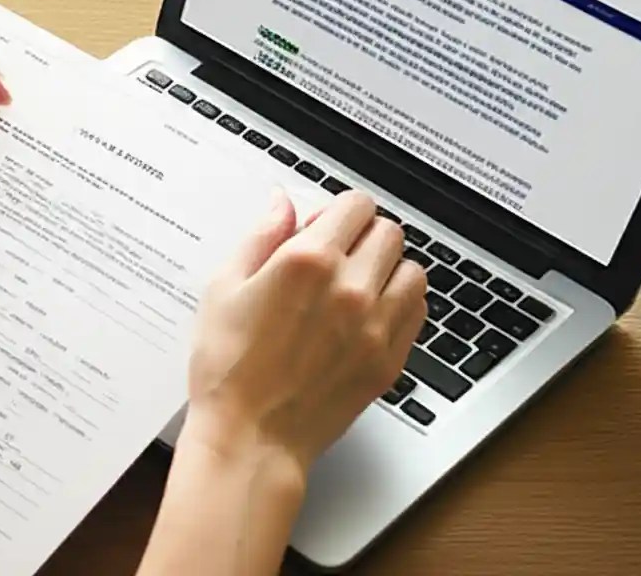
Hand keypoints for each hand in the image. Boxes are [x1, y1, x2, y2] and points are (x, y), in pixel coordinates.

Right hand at [182, 189, 427, 482]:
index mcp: (307, 262)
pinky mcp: (389, 360)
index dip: (339, 212)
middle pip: (388, 232)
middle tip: (337, 258)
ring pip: (411, 269)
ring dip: (387, 269)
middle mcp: (350, 288)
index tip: (324, 229)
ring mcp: (376, 326)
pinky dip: (399, 304)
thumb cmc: (228, 369)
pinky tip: (368, 316)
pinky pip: (416, 311)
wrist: (250, 437)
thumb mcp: (223, 288)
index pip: (356, 205)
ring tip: (357, 287)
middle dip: (363, 236)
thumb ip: (260, 237)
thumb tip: (283, 203)